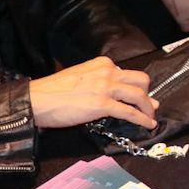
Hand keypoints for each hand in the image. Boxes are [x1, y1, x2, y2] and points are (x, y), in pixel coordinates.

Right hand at [30, 56, 157, 129]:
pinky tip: (148, 124)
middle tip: (149, 105)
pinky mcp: (102, 104)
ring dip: (148, 108)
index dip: (136, 86)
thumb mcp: (80, 76)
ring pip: (140, 95)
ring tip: (151, 117)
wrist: (37, 99)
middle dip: (147, 94)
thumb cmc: (53, 91)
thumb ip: (98, 79)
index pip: (128, 73)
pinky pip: (130, 112)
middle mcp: (108, 71)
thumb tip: (114, 89)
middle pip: (141, 80)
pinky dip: (142, 119)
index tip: (140, 94)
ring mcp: (106, 87)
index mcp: (103, 64)